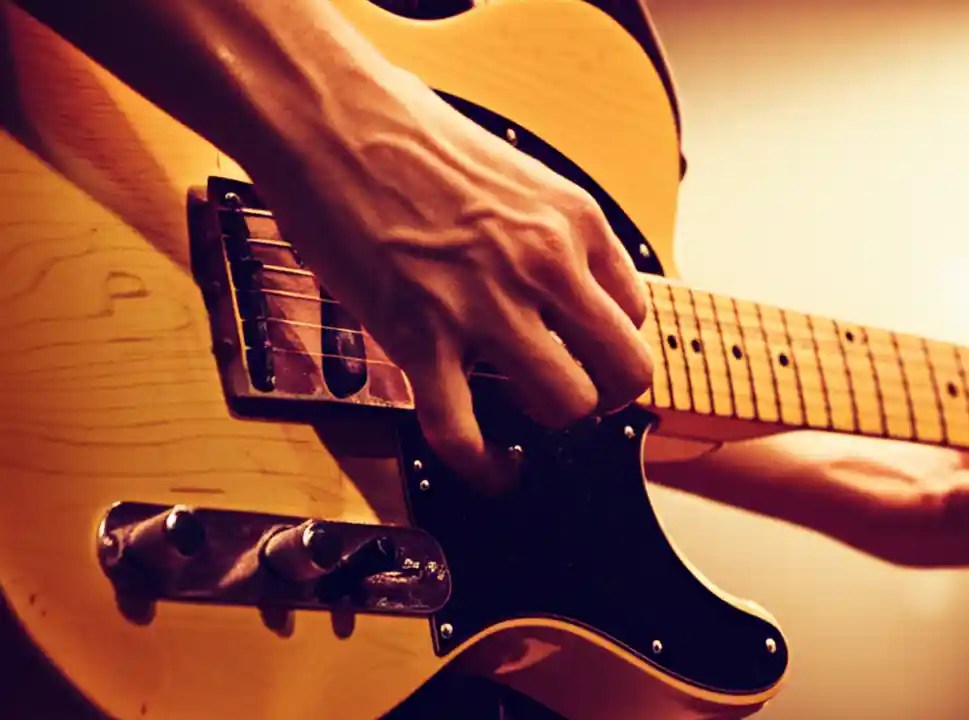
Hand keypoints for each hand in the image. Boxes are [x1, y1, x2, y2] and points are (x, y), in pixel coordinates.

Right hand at [248, 63, 653, 484]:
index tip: (585, 349)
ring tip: (524, 413)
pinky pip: (464, 434)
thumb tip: (564, 277)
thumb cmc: (409, 131)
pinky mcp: (420, 338)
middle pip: (626, 369)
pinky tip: (490, 469)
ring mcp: (485, 305)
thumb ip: (548, 229)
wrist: (331, 117)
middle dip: (607, 396)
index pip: (634, 310)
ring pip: (566, 405)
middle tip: (579, 396)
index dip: (610, 340)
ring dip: (549, 420)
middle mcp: (544, 264)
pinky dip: (483, 467)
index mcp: (573, 220)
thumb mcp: (516, 171)